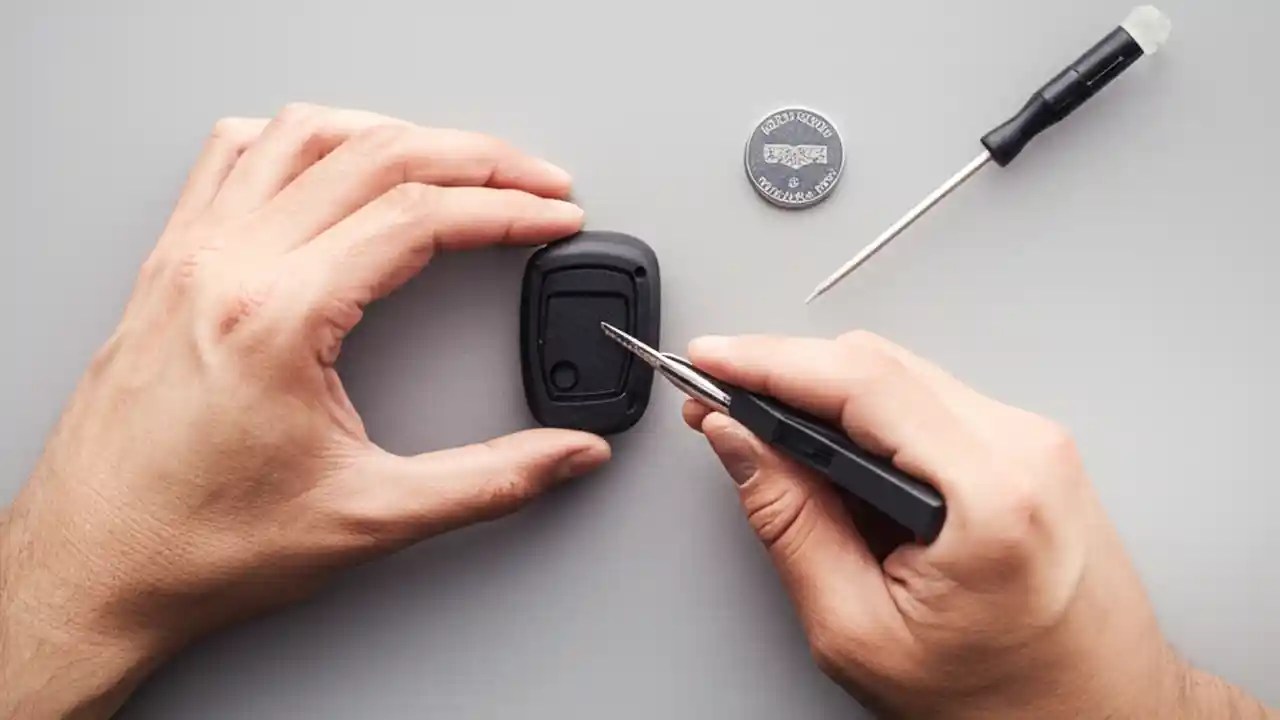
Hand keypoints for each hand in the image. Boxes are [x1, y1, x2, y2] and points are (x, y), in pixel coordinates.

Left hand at [0, 104, 609, 718]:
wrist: (94, 569)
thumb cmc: (200, 547)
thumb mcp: (368, 519)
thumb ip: (489, 482)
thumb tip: (568, 456)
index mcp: (276, 317)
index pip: (417, 216)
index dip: (506, 208)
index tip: (553, 215)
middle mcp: (225, 266)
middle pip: (374, 155)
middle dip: (474, 157)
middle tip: (533, 178)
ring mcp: (188, 256)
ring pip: (302, 135)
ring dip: (393, 132)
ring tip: (452, 158)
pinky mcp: (167, 266)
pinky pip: (232, 157)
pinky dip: (300, 139)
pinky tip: (334, 160)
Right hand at [683, 331, 1272, 718]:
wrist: (1096, 716)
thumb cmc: (1001, 700)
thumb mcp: (860, 631)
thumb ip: (789, 524)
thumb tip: (738, 442)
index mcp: (992, 496)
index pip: (859, 385)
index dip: (768, 362)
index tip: (710, 362)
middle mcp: (1026, 448)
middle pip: (878, 364)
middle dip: (784, 372)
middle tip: (718, 400)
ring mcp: (1035, 440)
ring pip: (901, 375)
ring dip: (822, 392)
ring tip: (765, 433)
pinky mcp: (1030, 446)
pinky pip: (930, 400)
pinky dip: (867, 413)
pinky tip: (829, 448)